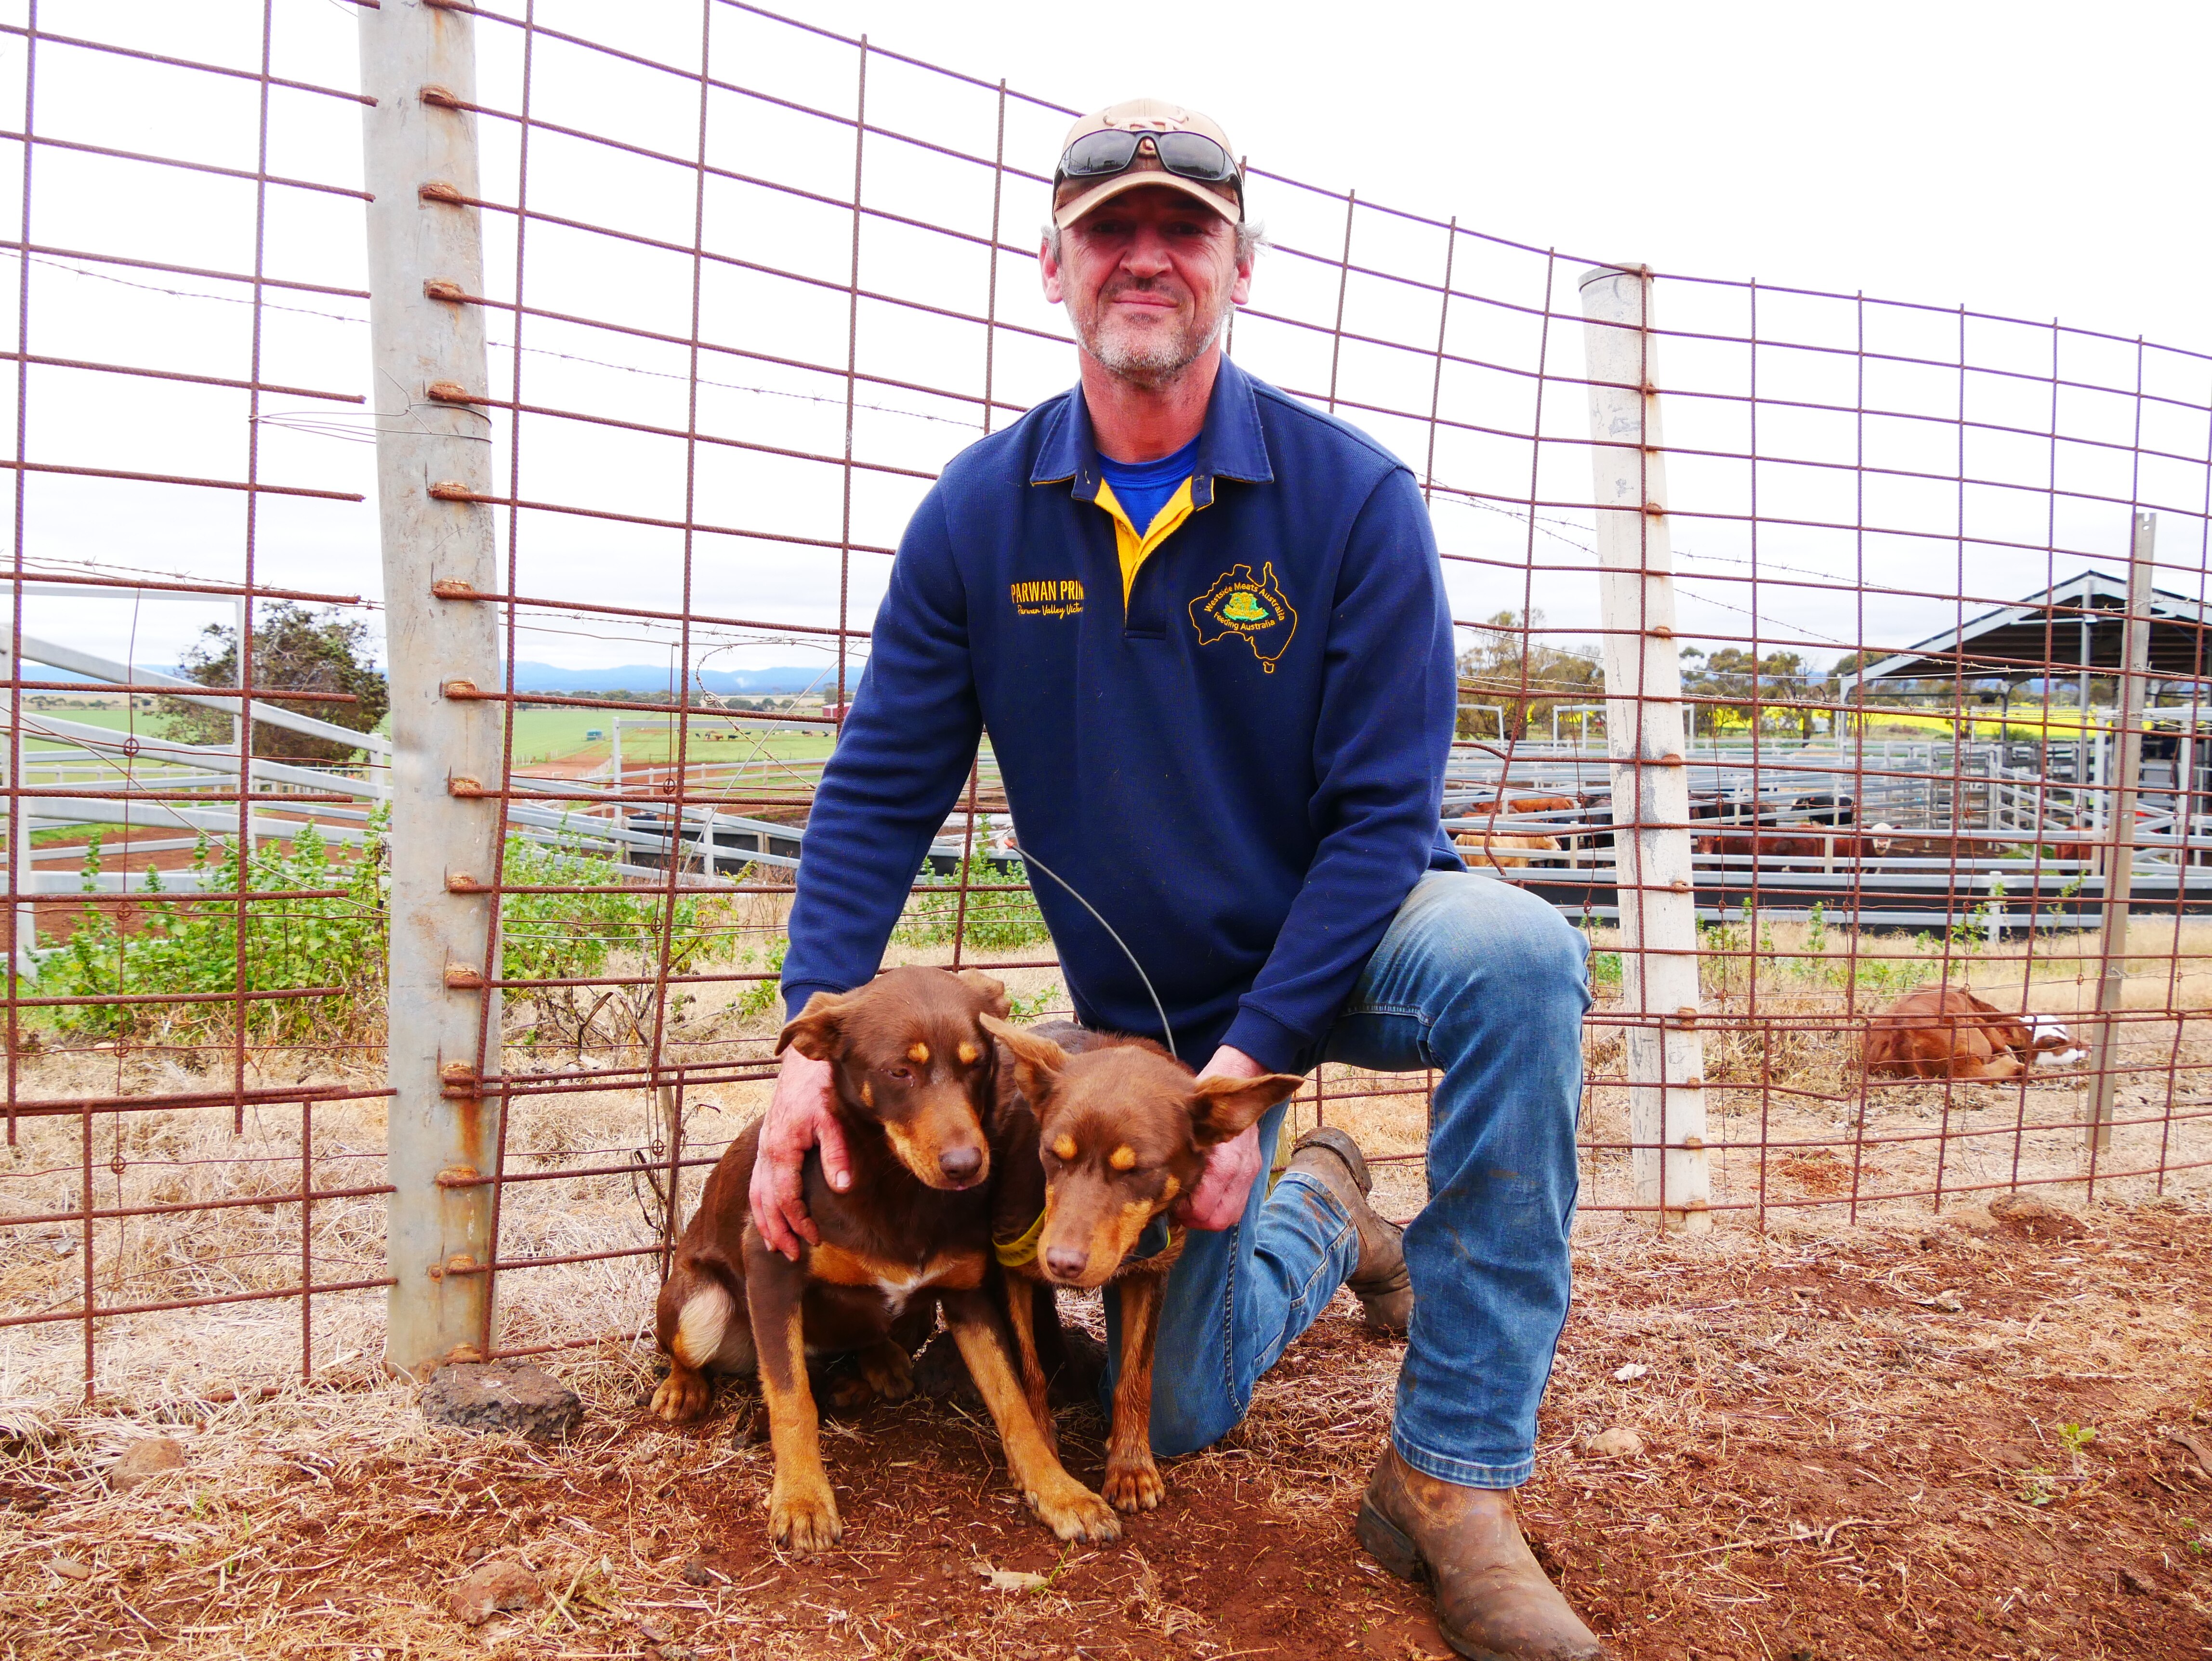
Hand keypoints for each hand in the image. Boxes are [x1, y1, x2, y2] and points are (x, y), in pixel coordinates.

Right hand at [747, 1048, 851, 1260]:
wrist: (802, 1062)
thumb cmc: (819, 1087)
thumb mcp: (832, 1118)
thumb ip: (837, 1152)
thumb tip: (842, 1186)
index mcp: (782, 1150)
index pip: (786, 1198)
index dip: (799, 1222)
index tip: (814, 1238)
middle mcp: (767, 1153)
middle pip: (766, 1203)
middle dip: (779, 1232)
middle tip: (793, 1255)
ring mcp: (763, 1149)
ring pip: (756, 1194)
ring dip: (766, 1222)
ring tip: (777, 1246)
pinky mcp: (766, 1144)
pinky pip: (756, 1182)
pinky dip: (760, 1204)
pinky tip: (768, 1216)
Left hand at [1174, 1044, 1266, 1231]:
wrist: (1237, 1079)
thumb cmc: (1200, 1101)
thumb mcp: (1182, 1121)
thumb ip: (1171, 1152)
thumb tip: (1151, 1185)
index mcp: (1221, 1160)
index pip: (1202, 1209)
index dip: (1181, 1212)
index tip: (1167, 1201)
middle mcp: (1239, 1169)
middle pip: (1215, 1219)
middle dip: (1192, 1217)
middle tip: (1175, 1205)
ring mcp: (1249, 1171)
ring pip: (1228, 1216)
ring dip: (1206, 1215)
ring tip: (1189, 1201)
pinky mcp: (1253, 1171)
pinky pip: (1238, 1206)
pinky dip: (1219, 1206)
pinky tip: (1205, 1194)